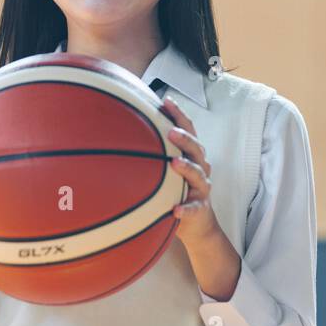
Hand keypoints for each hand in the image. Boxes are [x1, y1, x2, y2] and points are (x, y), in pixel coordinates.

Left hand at [161, 95, 218, 248]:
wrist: (198, 224)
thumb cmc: (178, 191)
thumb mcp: (168, 171)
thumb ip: (155, 153)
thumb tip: (124, 133)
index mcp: (192, 156)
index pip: (189, 130)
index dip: (179, 115)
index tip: (166, 101)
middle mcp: (201, 168)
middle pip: (197, 149)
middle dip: (185, 139)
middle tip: (170, 132)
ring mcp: (201, 188)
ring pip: (198, 174)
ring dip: (187, 168)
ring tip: (174, 163)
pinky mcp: (200, 208)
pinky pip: (193, 208)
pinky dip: (186, 208)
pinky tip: (175, 210)